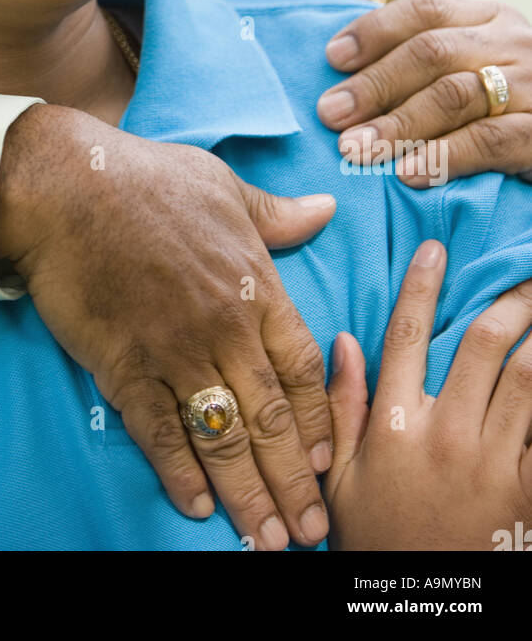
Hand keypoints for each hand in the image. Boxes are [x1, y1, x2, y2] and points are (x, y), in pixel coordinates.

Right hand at [0, 102, 336, 549]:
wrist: (68, 187)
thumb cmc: (147, 178)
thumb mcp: (224, 185)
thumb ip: (276, 214)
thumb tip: (326, 208)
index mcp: (255, 285)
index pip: (303, 369)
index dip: (319, 422)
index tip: (329, 462)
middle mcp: (224, 328)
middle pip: (271, 418)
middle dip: (294, 482)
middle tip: (312, 533)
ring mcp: (175, 351)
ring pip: (223, 437)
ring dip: (248, 494)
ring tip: (266, 542)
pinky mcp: (125, 365)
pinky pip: (160, 432)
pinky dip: (180, 473)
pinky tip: (197, 507)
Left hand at [317, 0, 531, 184]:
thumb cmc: (507, 104)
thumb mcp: (475, 66)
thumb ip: (427, 61)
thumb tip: (343, 68)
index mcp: (490, 19)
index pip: (425, 11)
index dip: (375, 31)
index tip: (332, 58)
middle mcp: (514, 44)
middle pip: (432, 52)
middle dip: (375, 83)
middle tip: (330, 114)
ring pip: (455, 95)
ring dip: (397, 124)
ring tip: (356, 149)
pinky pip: (489, 140)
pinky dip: (443, 156)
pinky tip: (407, 174)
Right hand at [324, 239, 531, 549]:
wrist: (424, 608)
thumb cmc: (379, 539)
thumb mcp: (343, 478)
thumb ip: (344, 406)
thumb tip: (342, 342)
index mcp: (396, 426)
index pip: (407, 335)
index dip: (422, 285)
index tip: (436, 249)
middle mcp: (447, 434)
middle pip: (484, 345)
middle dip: (510, 300)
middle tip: (524, 272)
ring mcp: (493, 461)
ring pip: (528, 379)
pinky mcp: (529, 489)